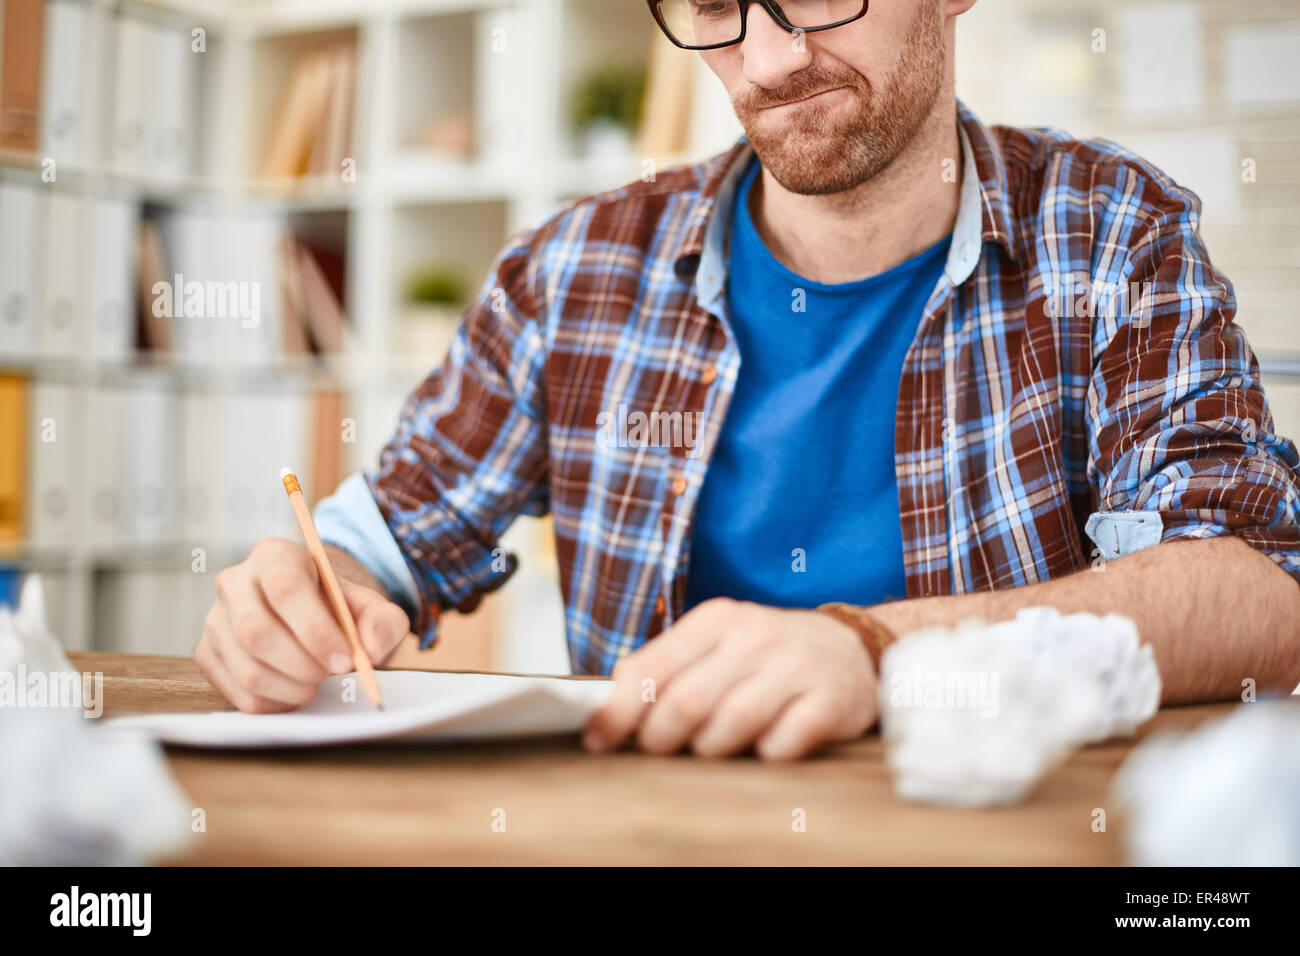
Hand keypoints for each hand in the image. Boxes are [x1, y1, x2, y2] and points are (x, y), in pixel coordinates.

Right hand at [195, 537, 409, 712]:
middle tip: (333, 674)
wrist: (311, 615)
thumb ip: (382, 622)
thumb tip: (368, 649)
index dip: (316, 630)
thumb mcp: (371, 607)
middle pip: (256, 631)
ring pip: (247, 667)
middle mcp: (235, 581)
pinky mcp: (207, 653)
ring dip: (291, 687)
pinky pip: (237, 692)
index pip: (285, 588)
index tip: (345, 659)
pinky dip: (275, 702)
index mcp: (275, 555)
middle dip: (303, 664)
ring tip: (316, 681)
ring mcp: (215, 619)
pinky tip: (295, 689)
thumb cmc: (339, 609)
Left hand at [582, 598, 878, 759]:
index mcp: (717, 619)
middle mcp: (755, 637)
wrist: (850, 648)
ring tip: (711, 746)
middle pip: (686, 703)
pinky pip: (779, 746)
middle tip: (658, 748)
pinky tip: (764, 744)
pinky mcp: (829, 701)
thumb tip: (606, 708)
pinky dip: (762, 755)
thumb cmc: (765, 654)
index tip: (598, 739)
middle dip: (659, 738)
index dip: (618, 711)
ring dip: (709, 749)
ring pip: (728, 727)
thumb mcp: (715, 643)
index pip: (652, 669)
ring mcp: (795, 667)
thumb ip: (664, 666)